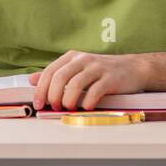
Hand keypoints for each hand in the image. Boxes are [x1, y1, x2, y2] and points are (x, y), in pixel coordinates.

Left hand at [29, 50, 147, 111]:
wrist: (134, 68)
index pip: (50, 71)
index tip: (39, 104)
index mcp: (72, 57)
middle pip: (60, 77)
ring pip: (75, 84)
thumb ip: (56, 74)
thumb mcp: (77, 69)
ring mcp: (98, 68)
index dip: (41, 89)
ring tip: (69, 108)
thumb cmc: (103, 72)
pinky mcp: (111, 78)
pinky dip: (87, 101)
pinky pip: (95, 90)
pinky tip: (86, 107)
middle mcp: (83, 60)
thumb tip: (32, 80)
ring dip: (68, 100)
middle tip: (54, 108)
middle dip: (53, 96)